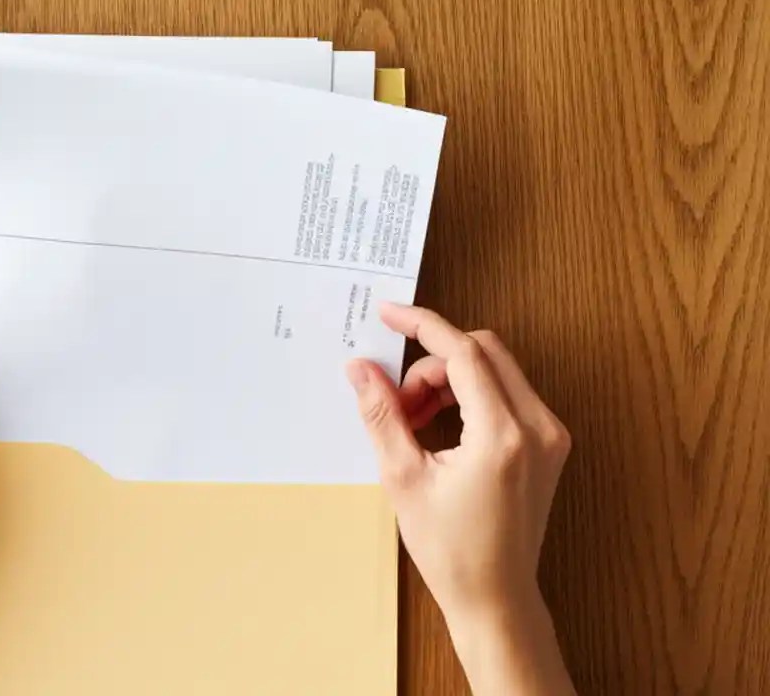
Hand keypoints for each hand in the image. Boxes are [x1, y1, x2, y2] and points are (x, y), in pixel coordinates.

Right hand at [347, 303, 574, 694]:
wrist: (496, 597)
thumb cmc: (452, 550)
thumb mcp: (404, 479)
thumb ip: (382, 415)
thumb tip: (360, 369)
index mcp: (503, 435)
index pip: (463, 353)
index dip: (422, 326)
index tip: (390, 315)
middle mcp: (538, 427)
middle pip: (483, 352)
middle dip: (432, 363)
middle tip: (398, 401)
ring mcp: (550, 434)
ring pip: (496, 369)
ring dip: (449, 380)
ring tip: (415, 423)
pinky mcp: (549, 444)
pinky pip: (507, 393)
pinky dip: (469, 396)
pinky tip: (440, 429)